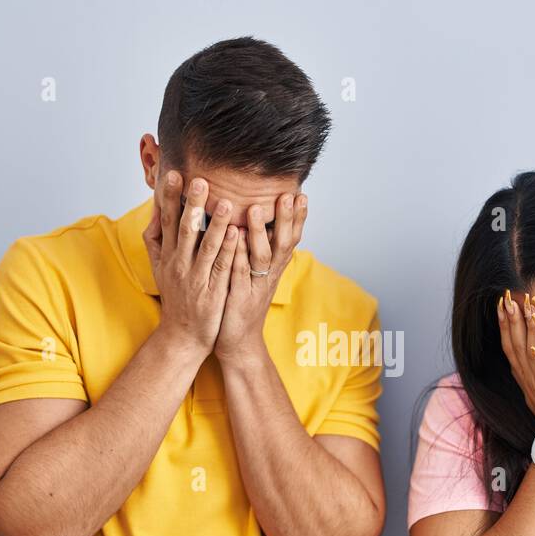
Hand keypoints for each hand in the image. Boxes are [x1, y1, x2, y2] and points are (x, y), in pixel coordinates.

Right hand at [143, 173, 240, 355]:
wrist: (183, 335)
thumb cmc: (176, 296)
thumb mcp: (158, 267)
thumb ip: (155, 238)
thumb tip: (155, 209)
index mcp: (167, 255)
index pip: (167, 221)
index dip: (170, 197)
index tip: (174, 174)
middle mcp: (179, 264)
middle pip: (185, 230)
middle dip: (192, 204)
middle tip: (200, 180)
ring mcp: (196, 278)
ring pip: (206, 247)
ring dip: (216, 224)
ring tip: (226, 202)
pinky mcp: (213, 291)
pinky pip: (221, 267)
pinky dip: (229, 250)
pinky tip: (238, 233)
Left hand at [214, 192, 305, 363]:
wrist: (238, 342)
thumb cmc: (243, 302)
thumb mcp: (255, 274)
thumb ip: (258, 249)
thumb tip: (260, 219)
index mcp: (274, 268)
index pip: (291, 238)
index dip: (298, 217)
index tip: (301, 193)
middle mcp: (270, 275)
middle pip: (284, 244)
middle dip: (287, 219)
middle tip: (289, 195)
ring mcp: (256, 287)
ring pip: (262, 256)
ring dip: (260, 233)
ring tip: (255, 209)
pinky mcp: (240, 298)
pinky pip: (240, 273)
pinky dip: (238, 255)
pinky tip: (233, 238)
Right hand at [498, 290, 534, 446]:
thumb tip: (531, 347)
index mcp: (525, 375)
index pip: (510, 343)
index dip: (505, 323)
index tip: (503, 302)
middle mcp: (530, 376)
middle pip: (517, 342)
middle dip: (513, 319)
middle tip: (510, 296)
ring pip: (532, 350)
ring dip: (529, 327)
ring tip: (528, 305)